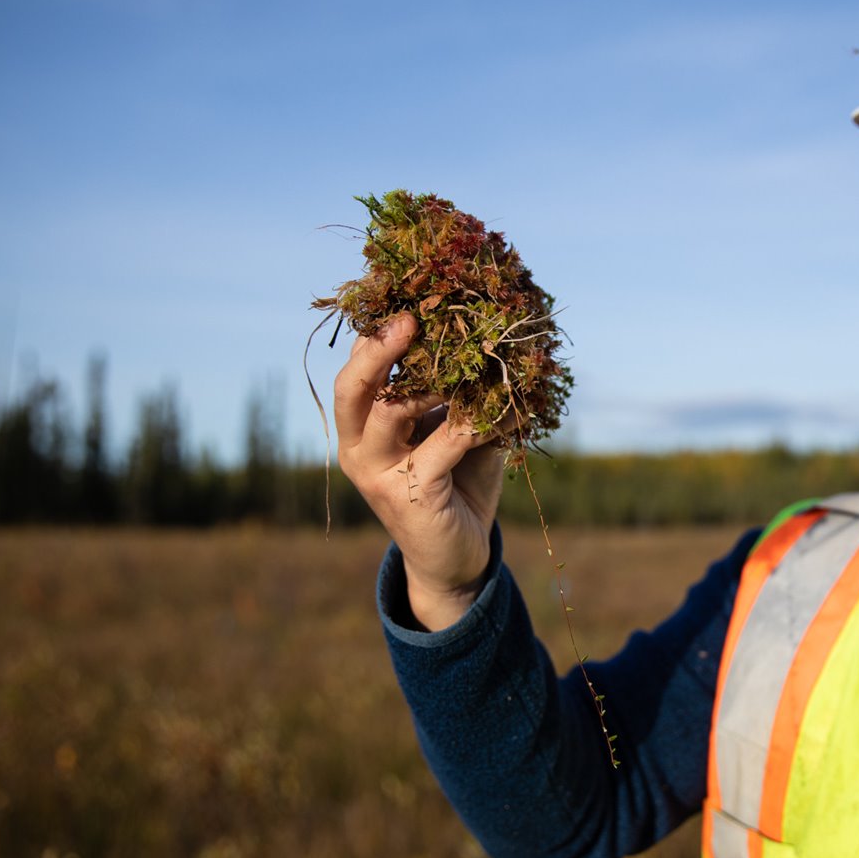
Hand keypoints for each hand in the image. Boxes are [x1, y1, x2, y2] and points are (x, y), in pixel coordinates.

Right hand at [333, 314, 505, 630]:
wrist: (456, 557)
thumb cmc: (456, 485)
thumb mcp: (454, 431)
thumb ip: (458, 393)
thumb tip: (493, 338)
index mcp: (360, 428)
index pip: (355, 372)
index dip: (375, 336)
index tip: (407, 300)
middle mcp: (357, 449)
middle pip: (352, 388)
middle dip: (378, 348)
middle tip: (410, 319)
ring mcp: (378, 475)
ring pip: (390, 410)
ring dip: (430, 379)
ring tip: (465, 360)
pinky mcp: (408, 497)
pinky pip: (444, 444)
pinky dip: (477, 420)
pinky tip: (505, 410)